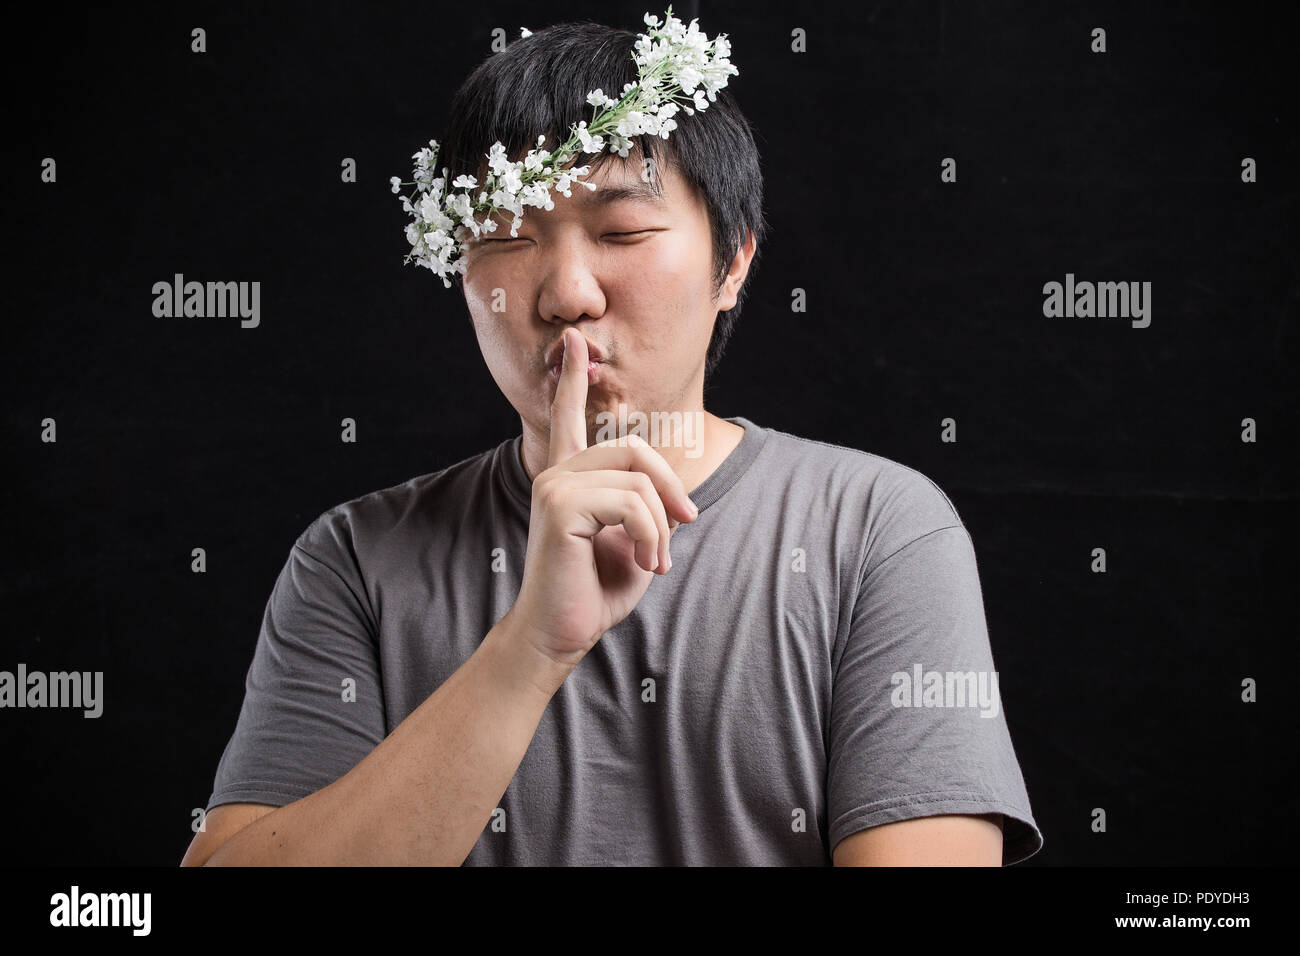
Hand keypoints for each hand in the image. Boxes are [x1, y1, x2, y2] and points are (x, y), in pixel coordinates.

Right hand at [508, 327, 698, 669]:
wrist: (561, 633)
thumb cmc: (595, 593)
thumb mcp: (635, 545)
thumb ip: (649, 511)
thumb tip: (676, 498)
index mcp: (569, 478)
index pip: (570, 417)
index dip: (573, 379)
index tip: (576, 341)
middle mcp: (557, 473)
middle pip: (633, 447)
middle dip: (669, 486)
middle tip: (689, 522)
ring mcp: (555, 485)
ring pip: (638, 481)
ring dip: (661, 526)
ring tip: (658, 562)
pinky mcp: (560, 504)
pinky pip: (631, 504)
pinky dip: (652, 537)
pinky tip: (646, 564)